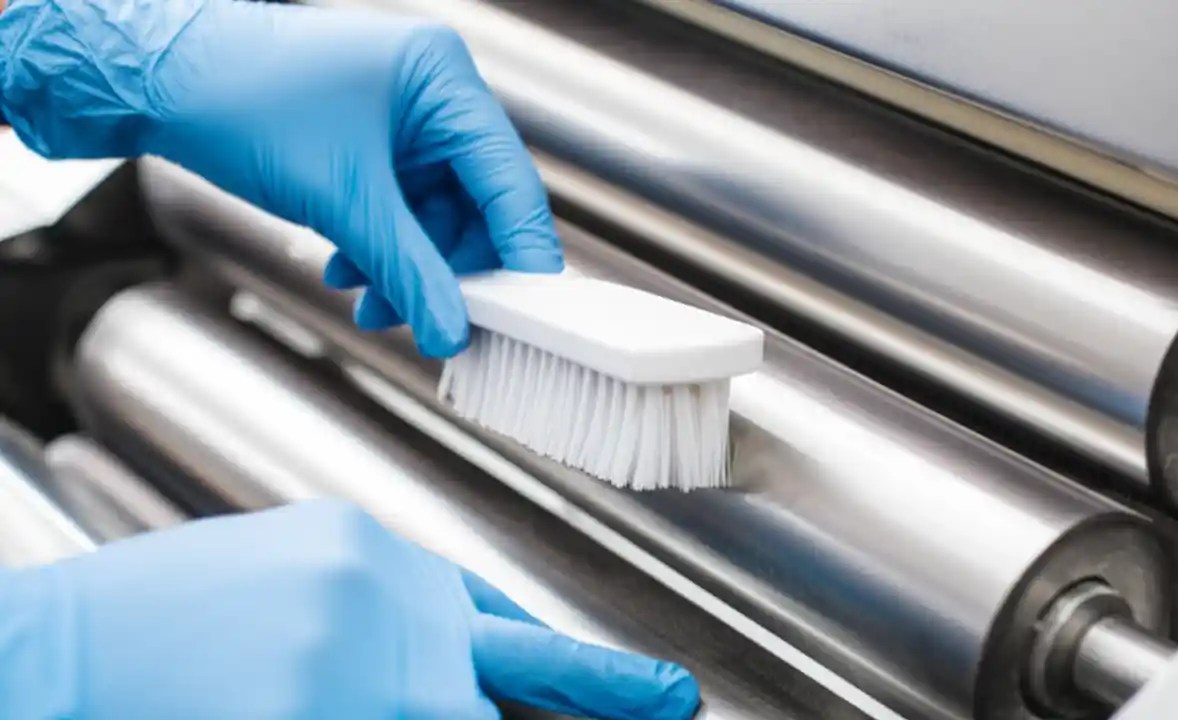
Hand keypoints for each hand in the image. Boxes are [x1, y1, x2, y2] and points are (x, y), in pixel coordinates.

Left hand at [0, 0, 562, 356]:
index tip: (530, 309)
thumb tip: (453, 328)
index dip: (521, 251)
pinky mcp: (376, 146)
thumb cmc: (241, 97)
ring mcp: (404, 121)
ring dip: (408, 267)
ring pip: (436, 218)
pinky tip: (350, 270)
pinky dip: (382, 249)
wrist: (159, 83)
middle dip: (448, 269)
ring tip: (372, 301)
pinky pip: (403, 212)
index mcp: (442, 80)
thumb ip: (408, 271)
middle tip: (437, 318)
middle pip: (476, 206)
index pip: (510, 178)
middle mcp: (432, 96)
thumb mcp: (342, 199)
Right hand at [0, 500, 700, 718]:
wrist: (63, 643)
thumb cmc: (176, 617)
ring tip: (458, 697)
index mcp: (379, 562)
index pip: (504, 626)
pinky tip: (322, 709)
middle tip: (669, 703)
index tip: (656, 691)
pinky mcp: (311, 717)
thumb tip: (463, 662)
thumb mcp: (300, 577)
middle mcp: (379, 609)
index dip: (587, 669)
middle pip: (507, 674)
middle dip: (597, 691)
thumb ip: (388, 614)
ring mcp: (350, 670)